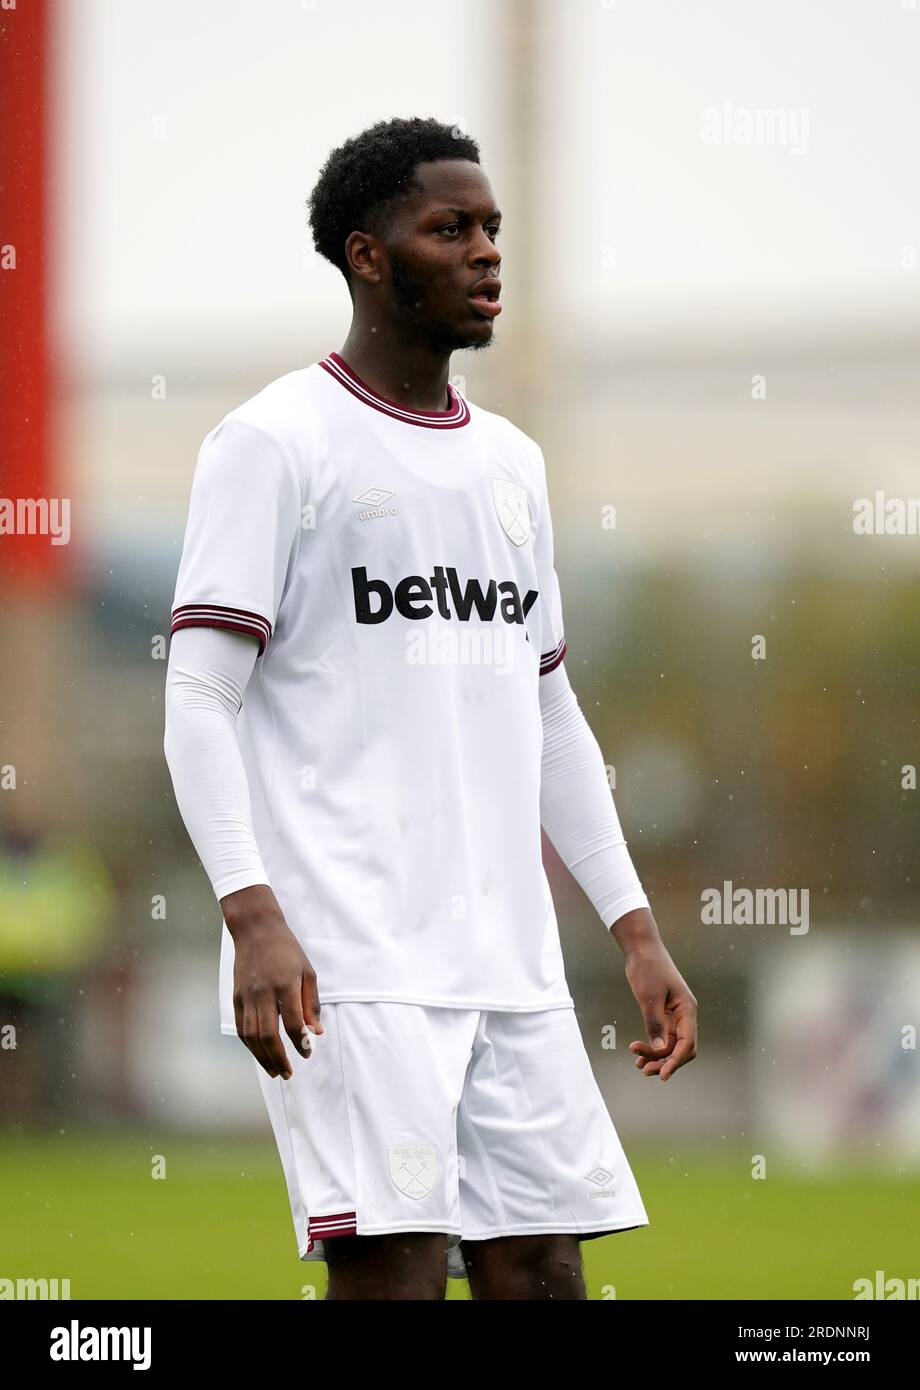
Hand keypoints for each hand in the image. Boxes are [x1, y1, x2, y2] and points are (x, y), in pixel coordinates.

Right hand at [220, 884, 323, 1080]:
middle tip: (288, 1074)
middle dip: (279, 1058)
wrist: (256, 931)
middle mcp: (263, 993)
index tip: (307, 1053)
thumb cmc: (287, 950)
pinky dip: (250, 1046)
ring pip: (252, 1035)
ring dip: (263, 1057)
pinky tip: (260, 1055)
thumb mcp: (307, 971)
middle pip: (269, 1035)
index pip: (293, 1022)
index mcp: (285, 985)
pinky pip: (241, 1028)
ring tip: (274, 1071)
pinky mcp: (236, 998)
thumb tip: (316, 1032)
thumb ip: (311, 1003)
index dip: (300, 1041)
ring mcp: (247, 996)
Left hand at [622, 935, 697, 1082]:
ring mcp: (673, 1016)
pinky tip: (639, 1054)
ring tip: (639, 1065)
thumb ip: (655, 1022)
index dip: (676, 1061)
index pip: (687, 1043)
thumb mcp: (649, 996)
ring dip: (657, 1057)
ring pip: (670, 1046)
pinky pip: (661, 1038)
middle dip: (665, 1061)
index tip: (663, 1074)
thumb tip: (660, 1049)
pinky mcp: (662, 1015)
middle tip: (644, 1069)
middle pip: (681, 1049)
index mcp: (686, 1010)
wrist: (642, 950)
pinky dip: (652, 1047)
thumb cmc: (648, 968)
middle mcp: (683, 1016)